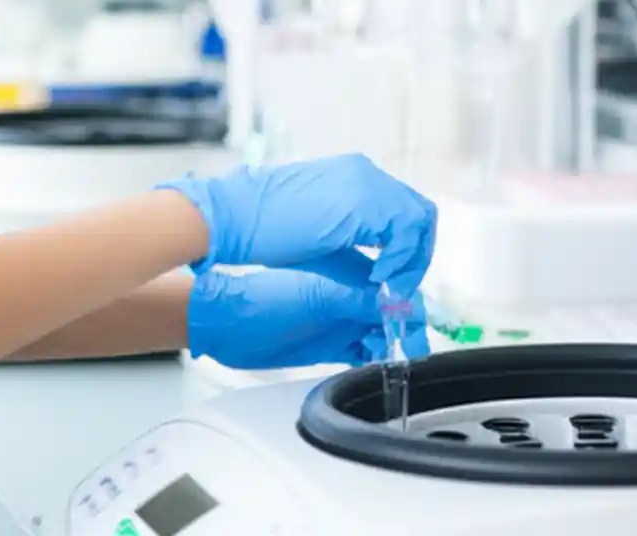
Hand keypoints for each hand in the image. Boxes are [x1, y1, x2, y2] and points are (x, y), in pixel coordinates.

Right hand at [160, 154, 436, 294]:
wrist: (234, 215)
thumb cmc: (261, 227)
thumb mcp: (314, 230)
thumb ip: (346, 238)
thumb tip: (369, 270)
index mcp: (352, 176)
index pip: (401, 208)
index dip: (405, 246)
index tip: (391, 275)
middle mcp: (364, 172)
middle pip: (419, 212)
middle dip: (416, 253)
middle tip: (397, 284)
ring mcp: (366, 182)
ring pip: (420, 220)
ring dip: (411, 258)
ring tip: (389, 286)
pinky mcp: (364, 201)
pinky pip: (406, 230)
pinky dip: (400, 258)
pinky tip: (377, 278)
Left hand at [188, 269, 429, 369]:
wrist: (224, 323)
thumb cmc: (259, 299)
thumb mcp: (314, 296)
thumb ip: (353, 300)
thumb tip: (392, 304)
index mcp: (347, 272)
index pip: (392, 287)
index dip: (406, 304)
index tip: (412, 323)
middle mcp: (347, 294)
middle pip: (391, 312)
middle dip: (406, 328)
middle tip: (413, 347)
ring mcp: (339, 318)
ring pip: (380, 332)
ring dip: (393, 344)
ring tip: (399, 359)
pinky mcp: (330, 341)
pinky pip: (363, 349)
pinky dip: (375, 356)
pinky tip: (379, 364)